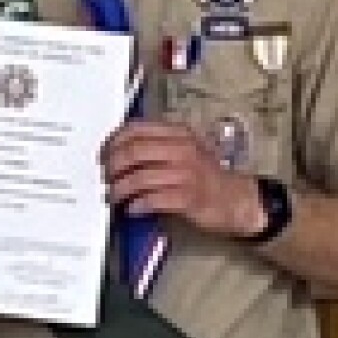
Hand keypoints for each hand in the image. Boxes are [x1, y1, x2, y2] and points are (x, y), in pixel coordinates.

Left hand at [101, 120, 263, 238]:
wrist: (234, 198)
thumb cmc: (204, 173)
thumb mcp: (185, 148)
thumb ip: (157, 144)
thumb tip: (117, 149)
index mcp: (178, 133)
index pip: (137, 129)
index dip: (114, 142)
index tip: (103, 155)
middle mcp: (182, 149)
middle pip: (133, 152)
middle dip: (112, 166)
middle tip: (105, 177)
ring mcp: (185, 174)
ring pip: (139, 178)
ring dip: (119, 189)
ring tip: (113, 196)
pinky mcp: (187, 198)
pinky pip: (151, 200)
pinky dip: (136, 205)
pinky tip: (132, 208)